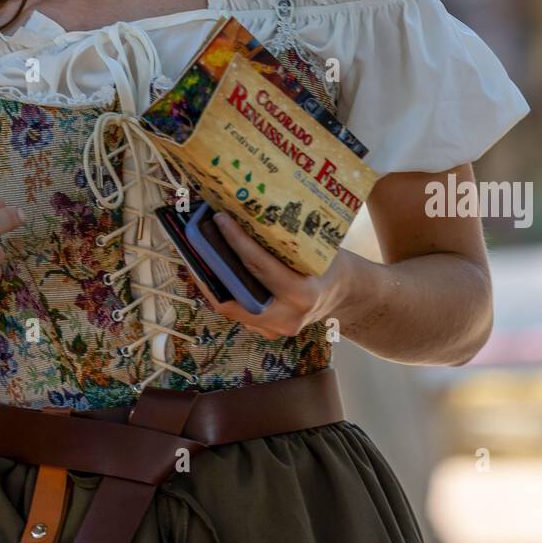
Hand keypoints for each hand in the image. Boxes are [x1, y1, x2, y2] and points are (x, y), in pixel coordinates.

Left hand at [188, 210, 356, 337]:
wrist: (347, 293)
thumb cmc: (331, 263)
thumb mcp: (315, 247)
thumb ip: (285, 240)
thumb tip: (246, 210)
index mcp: (302, 294)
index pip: (258, 265)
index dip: (235, 240)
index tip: (219, 219)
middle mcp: (287, 317)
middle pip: (235, 297)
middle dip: (211, 270)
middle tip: (194, 244)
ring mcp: (276, 330)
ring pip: (232, 308)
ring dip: (214, 282)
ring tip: (198, 255)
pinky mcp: (269, 332)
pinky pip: (240, 312)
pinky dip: (227, 291)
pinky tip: (216, 271)